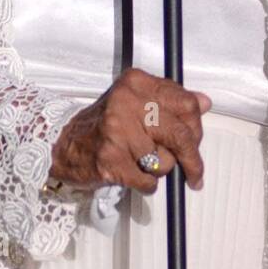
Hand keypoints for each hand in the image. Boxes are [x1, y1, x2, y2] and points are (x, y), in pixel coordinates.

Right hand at [49, 67, 211, 193]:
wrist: (64, 144)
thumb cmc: (106, 124)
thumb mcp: (136, 101)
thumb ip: (170, 100)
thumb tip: (204, 102)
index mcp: (137, 83)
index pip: (187, 104)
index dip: (198, 128)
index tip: (197, 142)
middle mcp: (127, 102)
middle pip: (181, 135)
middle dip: (192, 160)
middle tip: (195, 174)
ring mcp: (117, 131)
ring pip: (165, 162)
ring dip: (160, 171)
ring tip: (141, 162)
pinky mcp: (110, 159)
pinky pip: (148, 182)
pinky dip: (146, 185)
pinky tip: (132, 175)